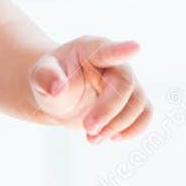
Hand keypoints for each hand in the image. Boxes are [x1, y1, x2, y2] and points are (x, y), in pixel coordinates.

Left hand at [30, 37, 151, 141]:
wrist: (58, 95)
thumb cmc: (50, 80)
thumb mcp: (39, 77)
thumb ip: (46, 78)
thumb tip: (57, 89)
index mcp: (91, 50)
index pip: (108, 49)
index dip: (121, 50)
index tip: (135, 47)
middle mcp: (114, 63)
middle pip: (125, 85)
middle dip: (108, 112)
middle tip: (88, 128)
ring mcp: (126, 82)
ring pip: (138, 103)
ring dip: (117, 126)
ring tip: (92, 137)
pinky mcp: (131, 101)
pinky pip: (145, 114)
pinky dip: (133, 130)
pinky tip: (112, 138)